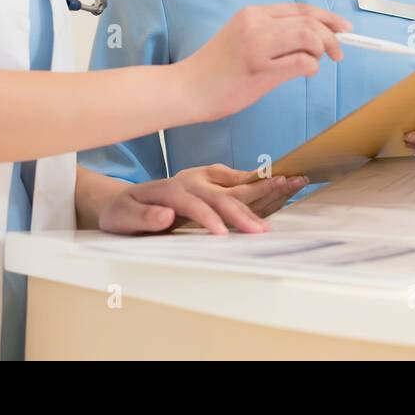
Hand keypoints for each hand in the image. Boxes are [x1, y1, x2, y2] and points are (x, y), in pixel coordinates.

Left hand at [96, 163, 309, 235]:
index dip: (208, 219)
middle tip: (264, 229)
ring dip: (264, 188)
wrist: (124, 198)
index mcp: (171, 190)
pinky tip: (280, 185)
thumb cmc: (123, 212)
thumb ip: (143, 218)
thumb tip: (165, 217)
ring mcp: (204, 177)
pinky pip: (240, 182)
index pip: (195, 205)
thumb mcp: (123, 217)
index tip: (222, 236)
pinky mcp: (212, 179)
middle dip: (246, 210)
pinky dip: (260, 184)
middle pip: (224, 195)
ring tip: (292, 184)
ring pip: (238, 185)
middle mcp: (192, 180)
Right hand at [179, 4, 350, 123]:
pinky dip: (311, 67)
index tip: (344, 29)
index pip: (301, 9)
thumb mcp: (243, 38)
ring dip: (324, 50)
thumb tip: (313, 39)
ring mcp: (257, 45)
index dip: (328, 17)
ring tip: (319, 63)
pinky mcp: (259, 69)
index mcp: (253, 13)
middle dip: (333, 36)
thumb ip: (272, 34)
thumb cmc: (216, 70)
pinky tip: (306, 72)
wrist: (187, 89)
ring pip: (309, 37)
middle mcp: (256, 24)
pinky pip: (300, 62)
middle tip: (340, 53)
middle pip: (310, 21)